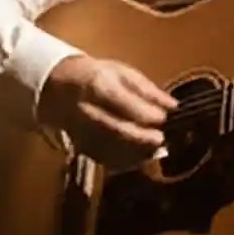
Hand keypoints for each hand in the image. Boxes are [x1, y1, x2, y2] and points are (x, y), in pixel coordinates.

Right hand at [38, 55, 175, 170]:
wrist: (59, 87)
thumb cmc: (97, 76)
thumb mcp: (123, 72)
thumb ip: (148, 90)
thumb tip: (173, 106)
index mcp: (98, 85)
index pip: (122, 103)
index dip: (145, 114)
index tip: (164, 118)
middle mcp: (87, 110)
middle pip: (116, 129)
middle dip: (142, 137)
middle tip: (161, 139)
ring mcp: (82, 131)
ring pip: (112, 148)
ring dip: (137, 152)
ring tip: (154, 148)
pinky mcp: (82, 147)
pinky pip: (106, 160)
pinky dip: (126, 162)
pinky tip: (140, 156)